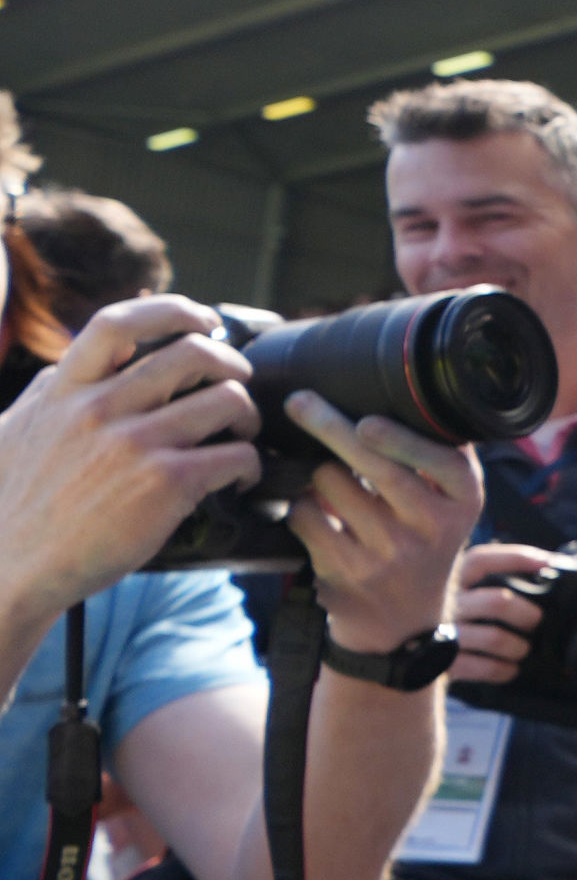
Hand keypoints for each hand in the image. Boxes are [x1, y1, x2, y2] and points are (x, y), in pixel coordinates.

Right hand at [0, 296, 263, 616]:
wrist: (9, 569)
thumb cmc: (14, 505)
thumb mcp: (16, 430)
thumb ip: (52, 391)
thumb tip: (85, 357)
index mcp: (63, 390)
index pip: (118, 323)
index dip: (173, 310)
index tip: (205, 319)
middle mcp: (99, 409)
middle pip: (194, 354)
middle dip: (232, 364)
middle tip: (238, 385)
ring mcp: (134, 445)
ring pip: (228, 401)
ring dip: (248, 417)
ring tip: (240, 437)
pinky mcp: (165, 485)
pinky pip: (236, 455)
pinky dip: (250, 466)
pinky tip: (237, 481)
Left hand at [281, 395, 481, 654]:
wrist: (403, 619)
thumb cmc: (423, 540)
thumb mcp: (450, 503)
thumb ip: (436, 456)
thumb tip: (396, 388)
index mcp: (465, 501)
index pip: (439, 462)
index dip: (400, 439)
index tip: (366, 421)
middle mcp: (433, 529)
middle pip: (375, 466)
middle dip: (331, 425)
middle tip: (301, 401)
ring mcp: (388, 554)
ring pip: (330, 483)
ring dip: (318, 474)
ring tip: (329, 483)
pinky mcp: (346, 571)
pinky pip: (305, 515)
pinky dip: (300, 507)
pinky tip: (315, 514)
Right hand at [448, 541, 560, 690]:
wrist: (392, 658)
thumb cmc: (435, 618)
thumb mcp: (448, 591)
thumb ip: (476, 581)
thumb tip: (538, 569)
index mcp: (444, 579)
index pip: (482, 559)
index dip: (517, 558)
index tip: (548, 563)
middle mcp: (441, 603)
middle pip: (498, 601)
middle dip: (526, 614)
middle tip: (534, 621)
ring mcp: (440, 634)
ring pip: (495, 638)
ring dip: (518, 646)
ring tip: (522, 649)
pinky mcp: (440, 663)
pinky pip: (483, 668)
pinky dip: (504, 670)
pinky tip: (510, 669)